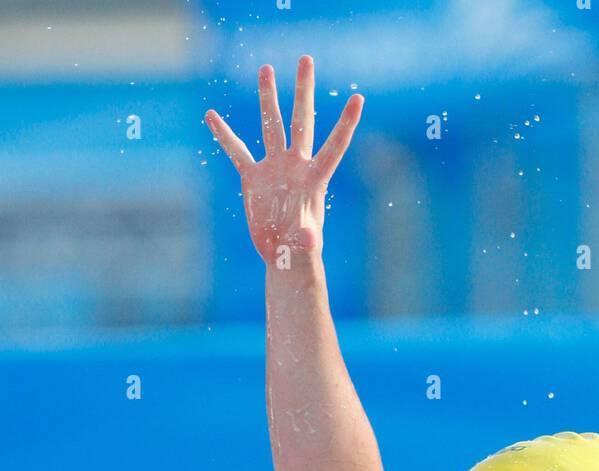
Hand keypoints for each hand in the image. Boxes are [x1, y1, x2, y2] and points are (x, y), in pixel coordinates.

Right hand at [205, 56, 363, 263]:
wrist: (282, 255)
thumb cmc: (300, 253)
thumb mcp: (304, 246)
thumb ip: (306, 239)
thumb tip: (309, 241)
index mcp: (314, 179)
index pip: (334, 146)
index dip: (346, 124)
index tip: (359, 98)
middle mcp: (295, 166)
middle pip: (301, 120)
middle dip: (303, 91)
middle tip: (306, 58)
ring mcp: (274, 168)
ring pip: (271, 125)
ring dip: (267, 97)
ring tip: (266, 68)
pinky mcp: (254, 177)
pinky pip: (237, 151)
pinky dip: (224, 135)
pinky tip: (211, 115)